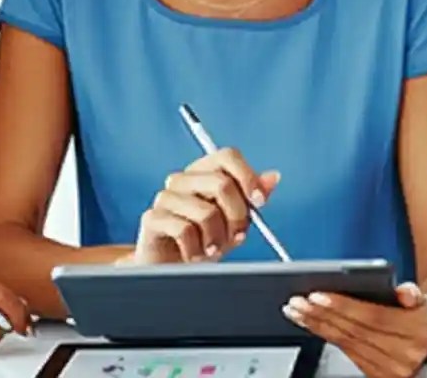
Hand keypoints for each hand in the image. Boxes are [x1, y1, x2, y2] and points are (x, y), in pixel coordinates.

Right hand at [131, 147, 279, 263]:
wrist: (173, 271)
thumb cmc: (204, 242)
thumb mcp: (235, 222)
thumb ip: (251, 199)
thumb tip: (273, 177)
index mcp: (203, 172)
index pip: (227, 156)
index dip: (248, 177)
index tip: (260, 202)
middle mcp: (182, 179)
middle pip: (221, 183)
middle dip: (237, 216)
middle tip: (236, 237)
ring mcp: (165, 197)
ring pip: (206, 212)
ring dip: (217, 239)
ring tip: (211, 249)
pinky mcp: (152, 218)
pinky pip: (185, 230)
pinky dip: (196, 249)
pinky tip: (193, 255)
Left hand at [283, 282, 426, 377]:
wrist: (426, 338)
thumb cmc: (413, 312)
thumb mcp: (419, 298)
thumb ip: (412, 293)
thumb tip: (405, 292)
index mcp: (417, 329)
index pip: (373, 317)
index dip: (344, 306)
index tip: (317, 295)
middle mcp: (405, 353)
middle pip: (354, 331)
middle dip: (322, 314)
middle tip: (298, 300)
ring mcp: (390, 369)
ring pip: (345, 342)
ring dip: (316, 324)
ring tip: (297, 309)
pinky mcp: (376, 375)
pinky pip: (344, 352)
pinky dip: (323, 334)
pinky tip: (309, 322)